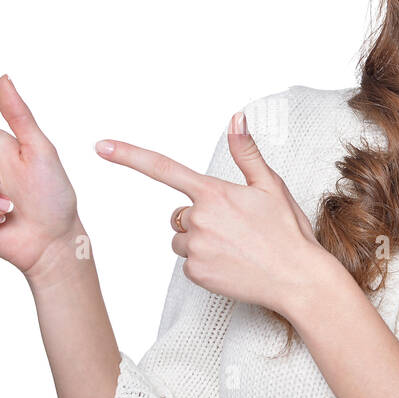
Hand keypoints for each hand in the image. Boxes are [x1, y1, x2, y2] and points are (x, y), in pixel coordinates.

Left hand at [96, 111, 324, 317]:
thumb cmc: (287, 231)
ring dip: (201, 241)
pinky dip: (206, 263)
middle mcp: (199, 218)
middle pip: (179, 214)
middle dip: (199, 219)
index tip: (100, 146)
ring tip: (236, 248)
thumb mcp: (270, 185)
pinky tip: (232, 265)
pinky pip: (189, 263)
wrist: (298, 279)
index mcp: (213, 192)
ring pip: (182, 239)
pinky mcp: (196, 273)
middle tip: (236, 229)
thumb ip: (245, 152)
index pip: (163, 168)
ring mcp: (195, 247)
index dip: (128, 155)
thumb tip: (236, 118)